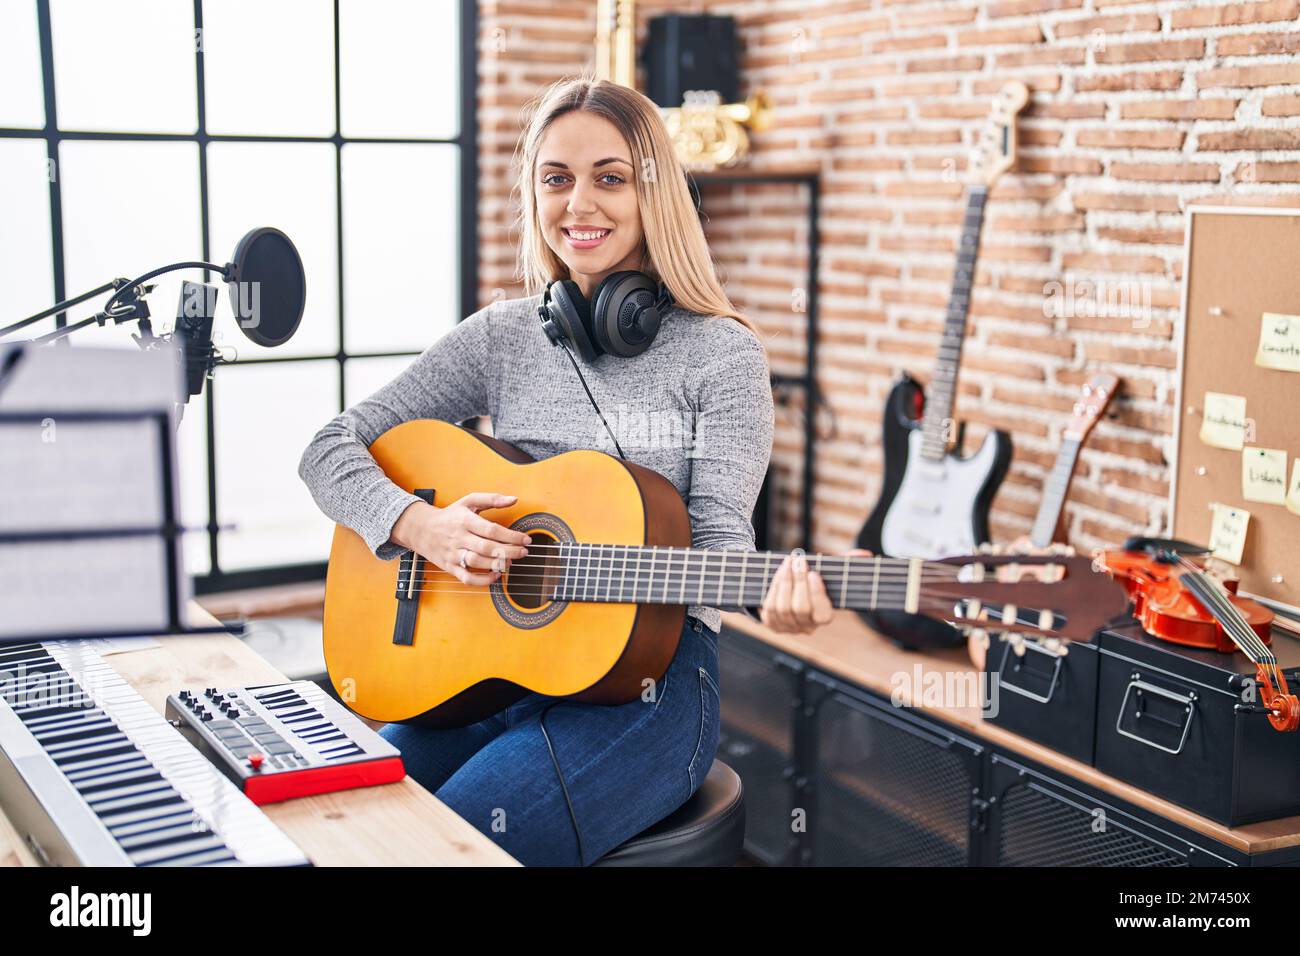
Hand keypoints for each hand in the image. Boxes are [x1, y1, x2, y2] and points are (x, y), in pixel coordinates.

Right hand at [390, 492, 531, 585]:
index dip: (511, 536)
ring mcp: (453, 553)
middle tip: (523, 552)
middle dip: (508, 552)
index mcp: (465, 520)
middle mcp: (459, 537)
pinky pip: (466, 578)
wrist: (420, 528)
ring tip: (511, 562)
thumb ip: (492, 499)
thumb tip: (514, 499)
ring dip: (497, 565)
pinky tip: (495, 576)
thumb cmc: (449, 515)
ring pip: (476, 562)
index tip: (526, 539)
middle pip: (486, 547)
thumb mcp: (468, 501)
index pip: (491, 529)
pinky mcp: (450, 567)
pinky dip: (482, 580)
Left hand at [760, 548, 872, 634]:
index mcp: (823, 617)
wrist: (787, 591)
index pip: (822, 615)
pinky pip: (770, 607)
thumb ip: (846, 563)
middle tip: (799, 561)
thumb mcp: (829, 572)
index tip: (814, 573)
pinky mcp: (771, 623)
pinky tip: (780, 573)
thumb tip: (865, 554)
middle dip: (799, 583)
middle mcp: (806, 627)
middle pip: (801, 609)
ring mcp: (788, 627)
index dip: (817, 595)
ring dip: (785, 582)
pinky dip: (774, 588)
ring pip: (783, 608)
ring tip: (788, 563)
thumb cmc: (812, 580)